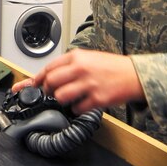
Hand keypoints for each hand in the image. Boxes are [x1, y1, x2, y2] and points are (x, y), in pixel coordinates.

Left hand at [13, 49, 144, 113]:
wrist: (135, 75)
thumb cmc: (112, 67)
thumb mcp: (89, 58)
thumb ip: (69, 65)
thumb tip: (47, 76)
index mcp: (77, 57)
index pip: (49, 68)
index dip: (37, 78)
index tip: (30, 85)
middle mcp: (81, 69)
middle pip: (50, 82)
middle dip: (48, 90)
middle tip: (52, 93)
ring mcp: (89, 84)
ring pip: (61, 96)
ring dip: (62, 100)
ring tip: (71, 98)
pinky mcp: (97, 99)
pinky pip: (76, 108)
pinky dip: (76, 108)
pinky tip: (84, 103)